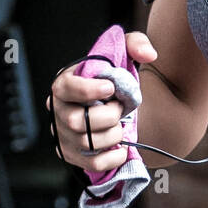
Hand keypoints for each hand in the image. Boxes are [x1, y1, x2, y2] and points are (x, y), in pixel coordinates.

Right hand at [45, 31, 157, 171]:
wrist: (115, 104)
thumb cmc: (115, 78)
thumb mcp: (124, 53)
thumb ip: (136, 44)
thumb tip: (149, 54)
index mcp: (64, 84)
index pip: (67, 88)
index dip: (88, 90)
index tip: (110, 88)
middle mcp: (58, 111)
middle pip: (77, 121)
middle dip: (108, 116)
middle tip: (120, 109)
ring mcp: (63, 135)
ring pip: (87, 143)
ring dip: (113, 135)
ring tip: (121, 125)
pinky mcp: (72, 155)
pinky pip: (93, 164)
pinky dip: (113, 157)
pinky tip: (121, 145)